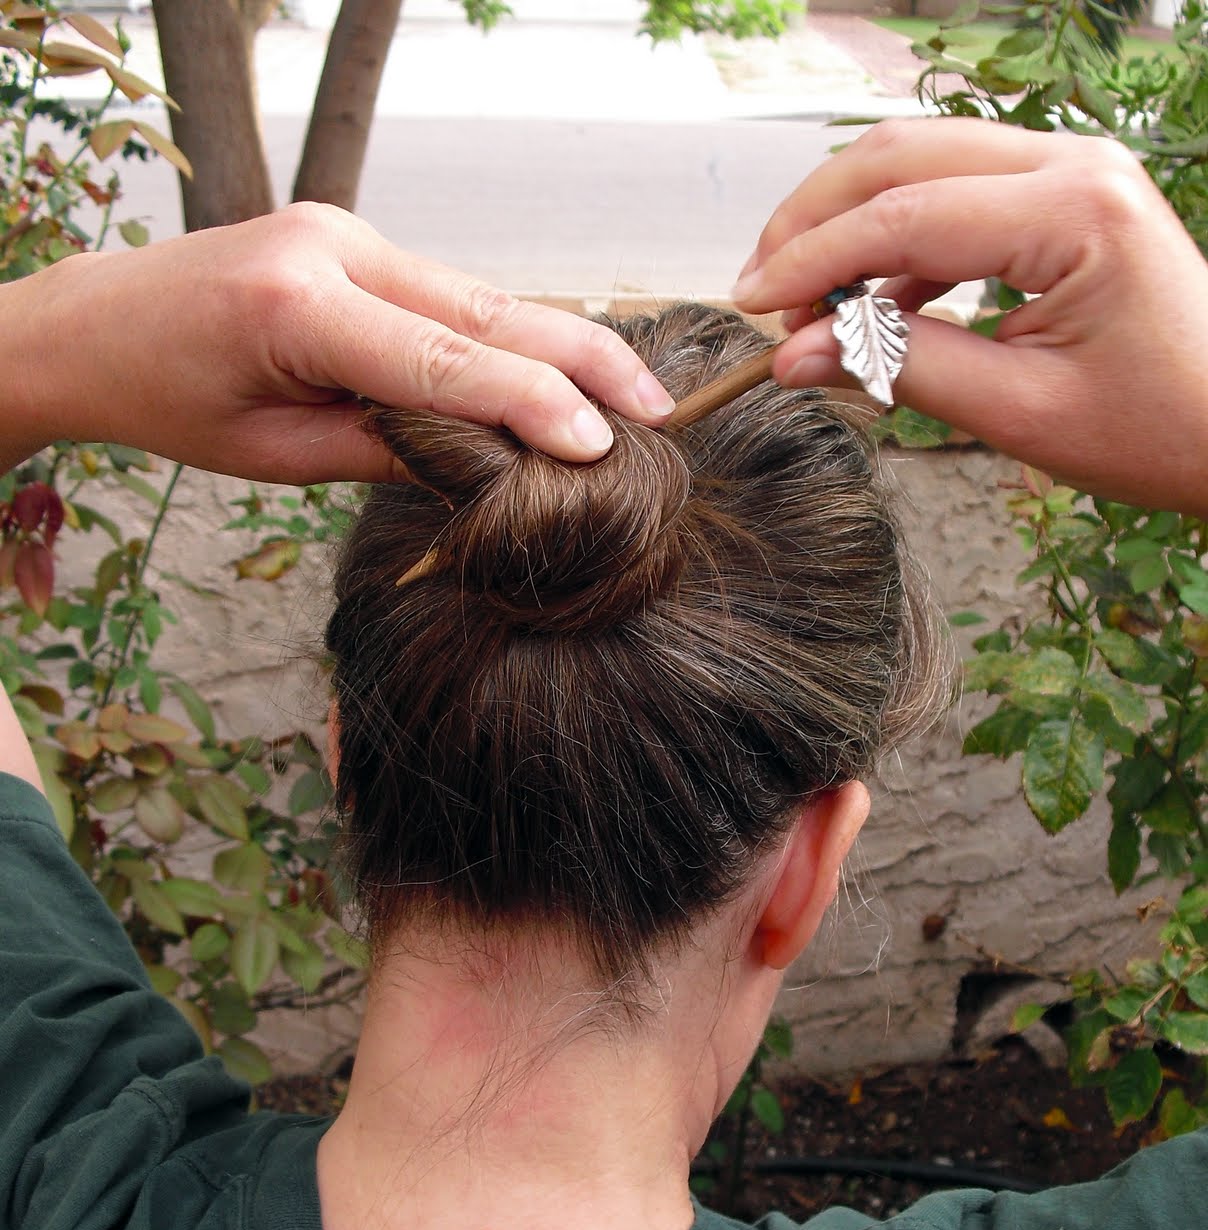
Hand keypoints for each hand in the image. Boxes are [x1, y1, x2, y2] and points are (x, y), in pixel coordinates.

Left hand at [2, 203, 673, 482]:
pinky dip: (510, 338)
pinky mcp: (357, 242)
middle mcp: (333, 248)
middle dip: (579, 360)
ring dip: (561, 347)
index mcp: (297, 306)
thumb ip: (381, 448)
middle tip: (655, 409)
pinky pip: (450, 297)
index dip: (529, 404)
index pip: (440, 362)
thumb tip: (487, 463)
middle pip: (483, 310)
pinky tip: (565, 371)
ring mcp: (348, 234)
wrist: (101, 323)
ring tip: (632, 396)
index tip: (597, 444)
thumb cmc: (172, 397)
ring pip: (479, 298)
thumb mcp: (272, 454)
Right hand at [734, 121, 1207, 516]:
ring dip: (851, 223)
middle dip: (815, 221)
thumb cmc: (1156, 428)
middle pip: (900, 156)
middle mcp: (1073, 163)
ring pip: (922, 161)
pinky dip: (899, 240)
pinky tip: (869, 303)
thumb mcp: (1018, 412)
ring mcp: (1073, 169)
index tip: (748, 306)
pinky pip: (958, 191)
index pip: (902, 216)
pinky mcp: (1068, 194)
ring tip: (805, 306)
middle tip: (760, 294)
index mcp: (1071, 210)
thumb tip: (794, 357)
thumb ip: (899, 370)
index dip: (810, 261)